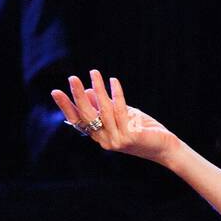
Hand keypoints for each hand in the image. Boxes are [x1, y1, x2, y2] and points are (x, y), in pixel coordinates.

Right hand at [49, 68, 180, 165]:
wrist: (165, 147)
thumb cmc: (144, 130)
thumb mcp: (123, 117)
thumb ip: (106, 108)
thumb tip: (88, 91)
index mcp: (100, 137)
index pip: (78, 121)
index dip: (67, 107)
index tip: (55, 92)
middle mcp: (105, 140)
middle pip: (87, 116)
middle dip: (78, 96)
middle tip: (72, 78)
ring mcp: (116, 140)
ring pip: (104, 110)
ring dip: (98, 89)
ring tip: (94, 73)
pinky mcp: (129, 137)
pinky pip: (121, 110)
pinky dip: (117, 94)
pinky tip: (113, 81)